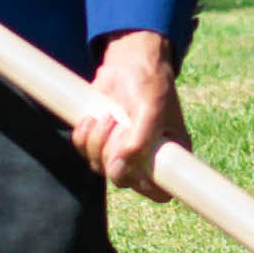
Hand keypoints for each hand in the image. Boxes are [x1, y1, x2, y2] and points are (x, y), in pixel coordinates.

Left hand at [73, 30, 186, 199]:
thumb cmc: (148, 83)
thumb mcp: (151, 111)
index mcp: (169, 154)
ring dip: (97, 140)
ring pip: (99, 166)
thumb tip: (118, 171)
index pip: (160, 191)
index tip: (131, 164)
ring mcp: (121, 150)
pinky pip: (85, 152)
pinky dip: (84, 136)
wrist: (128, 61)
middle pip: (123, 179)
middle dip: (113, 152)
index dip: (144, 186)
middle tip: (118, 124)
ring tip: (108, 115)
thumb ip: (139, 144)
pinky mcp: (101, 140)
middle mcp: (146, 157)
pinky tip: (93, 117)